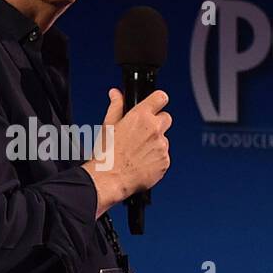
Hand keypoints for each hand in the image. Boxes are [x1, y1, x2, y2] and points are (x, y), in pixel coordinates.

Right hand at [82, 88, 171, 217]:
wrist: (110, 179)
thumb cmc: (107, 154)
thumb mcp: (108, 126)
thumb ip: (116, 106)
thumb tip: (116, 94)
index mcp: (140, 116)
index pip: (160, 98)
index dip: (158, 101)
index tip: (155, 105)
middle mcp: (154, 129)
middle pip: (166, 118)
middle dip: (157, 124)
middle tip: (143, 134)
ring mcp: (161, 146)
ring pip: (164, 140)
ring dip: (155, 144)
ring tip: (138, 153)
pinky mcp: (165, 161)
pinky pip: (164, 157)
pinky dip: (156, 159)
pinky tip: (142, 163)